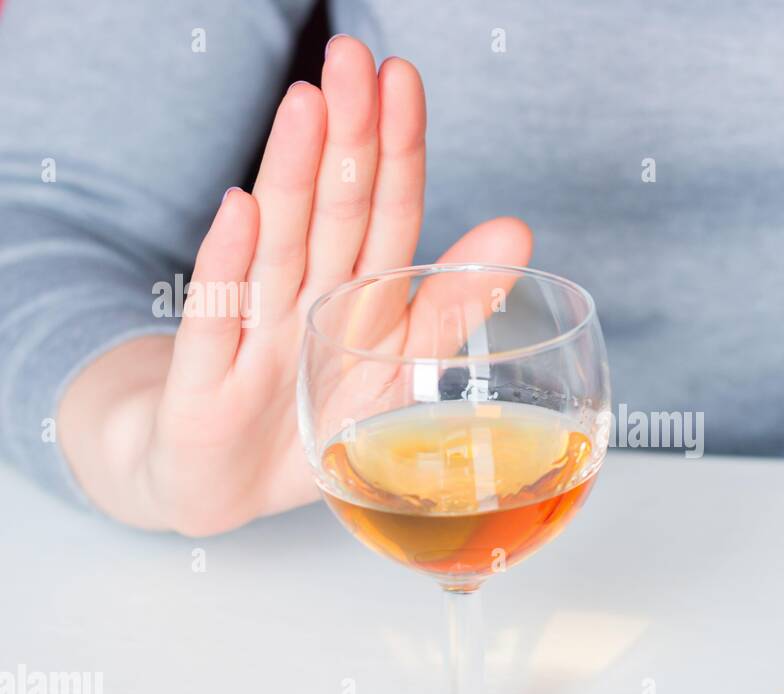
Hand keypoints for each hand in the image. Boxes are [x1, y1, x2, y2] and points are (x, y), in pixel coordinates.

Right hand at [57, 37, 532, 534]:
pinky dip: (229, 267)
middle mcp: (304, 302)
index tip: (402, 77)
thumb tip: (517, 229)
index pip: (384, 212)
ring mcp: (252, 337)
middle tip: (354, 56)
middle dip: (347, 137)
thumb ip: (450, 304)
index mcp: (357, 298)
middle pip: (332, 213)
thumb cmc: (309, 417)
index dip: (396, 149)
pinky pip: (220, 320)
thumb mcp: (394, 368)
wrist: (218, 488)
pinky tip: (241, 210)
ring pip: (280, 249)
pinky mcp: (206, 385)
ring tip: (310, 107)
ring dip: (294, 178)